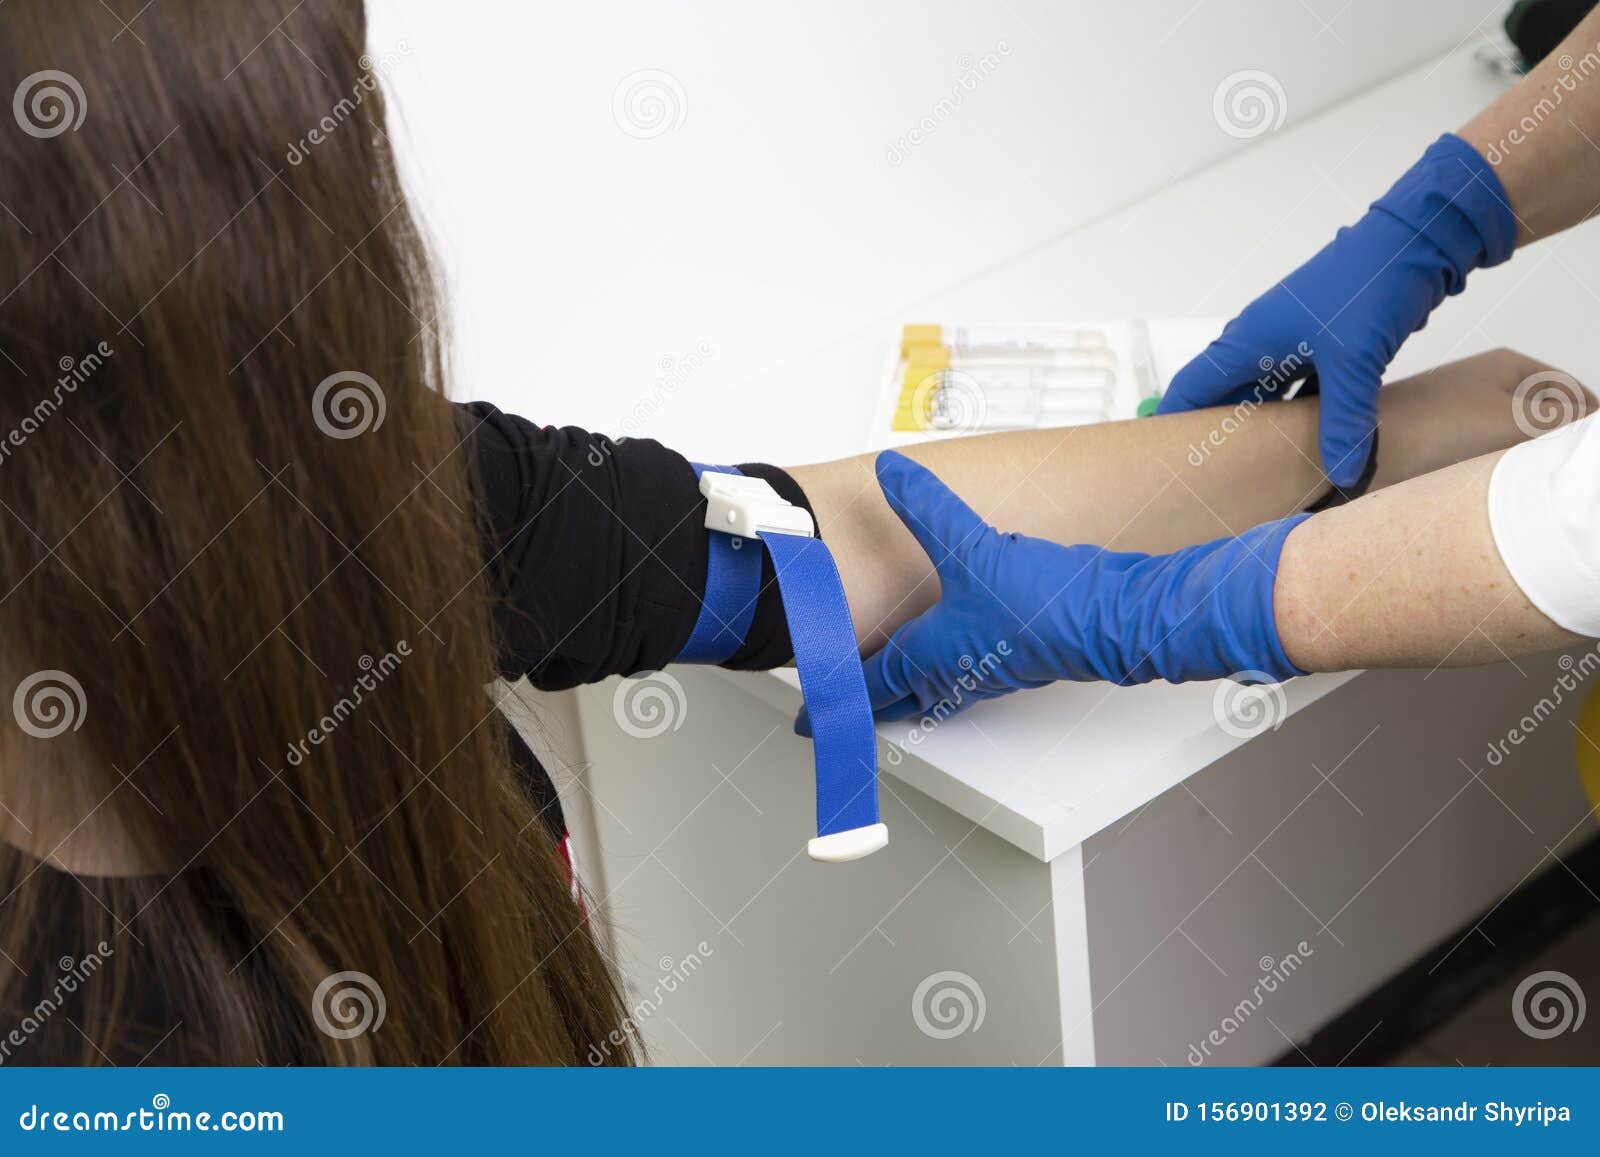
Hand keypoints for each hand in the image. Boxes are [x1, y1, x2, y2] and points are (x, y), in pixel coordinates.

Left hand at [800, 451, 1307, 732]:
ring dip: (908, 688)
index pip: (869, 684)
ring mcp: (991, 669)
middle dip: (867, 703)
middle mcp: (957, 670)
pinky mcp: (1021, 657)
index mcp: (931, 654)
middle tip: (839, 709)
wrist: (1114, 621)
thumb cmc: (1043, 603)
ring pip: (936, 688)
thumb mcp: (971, 543)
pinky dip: (947, 668)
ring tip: (889, 681)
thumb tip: (892, 473)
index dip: (834, 700)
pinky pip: (969, 672)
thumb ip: (926, 506)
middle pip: (900, 698)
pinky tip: (955, 644)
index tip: (811, 719)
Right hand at [1158, 134, 1515, 486]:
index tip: (1160, 456)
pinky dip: (1303, 416)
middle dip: (1217, 435)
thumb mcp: (1354, 361)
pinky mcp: (1327, 345)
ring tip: (1256, 470)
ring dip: (1262, 428)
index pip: (1192, 387)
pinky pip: (1301, 390)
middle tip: (1211, 477)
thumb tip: (1343, 476)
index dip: (1172, 421)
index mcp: (1249, 340)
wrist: (1417, 240)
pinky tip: (1311, 442)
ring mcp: (1295, 342)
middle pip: (1226, 397)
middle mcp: (1263, 342)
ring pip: (1266, 396)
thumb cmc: (1369, 285)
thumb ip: (1345, 422)